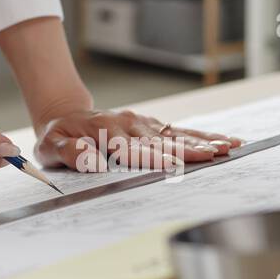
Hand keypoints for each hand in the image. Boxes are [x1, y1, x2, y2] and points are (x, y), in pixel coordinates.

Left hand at [35, 108, 243, 172]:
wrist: (65, 115)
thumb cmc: (58, 137)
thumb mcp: (50, 147)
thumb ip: (69, 153)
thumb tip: (92, 161)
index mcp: (105, 132)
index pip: (133, 150)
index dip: (155, 157)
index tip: (175, 163)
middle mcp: (128, 125)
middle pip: (163, 141)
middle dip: (189, 149)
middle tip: (217, 154)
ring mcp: (142, 123)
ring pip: (176, 134)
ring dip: (203, 141)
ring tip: (229, 146)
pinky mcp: (151, 125)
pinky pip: (178, 132)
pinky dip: (203, 136)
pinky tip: (225, 140)